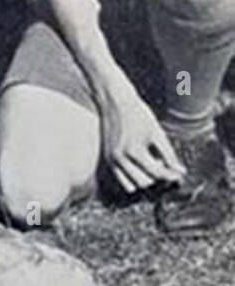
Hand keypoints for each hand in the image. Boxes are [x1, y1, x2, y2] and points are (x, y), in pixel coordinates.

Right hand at [98, 76, 184, 192]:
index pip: (157, 173)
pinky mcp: (107, 157)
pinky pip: (121, 178)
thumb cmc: (136, 112)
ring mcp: (111, 159)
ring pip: (131, 184)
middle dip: (158, 178)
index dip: (172, 175)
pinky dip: (132, 177)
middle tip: (167, 168)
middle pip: (145, 183)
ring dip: (144, 180)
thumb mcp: (157, 132)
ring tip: (152, 166)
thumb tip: (179, 171)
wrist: (114, 100)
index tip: (179, 173)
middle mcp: (120, 158)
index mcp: (134, 151)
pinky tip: (140, 166)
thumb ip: (169, 154)